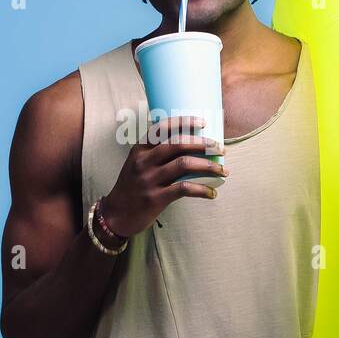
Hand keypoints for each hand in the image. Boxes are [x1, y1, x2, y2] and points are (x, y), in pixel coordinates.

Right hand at [101, 115, 227, 237]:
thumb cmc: (131, 188)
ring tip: (223, 170)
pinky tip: (212, 192)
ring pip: (184, 164)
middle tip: (220, 148)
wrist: (115, 216)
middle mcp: (143, 162)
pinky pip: (184, 188)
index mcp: (139, 150)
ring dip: (208, 166)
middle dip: (203, 144)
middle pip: (178, 144)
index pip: (162, 128)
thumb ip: (156, 154)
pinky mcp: (155, 198)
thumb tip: (189, 146)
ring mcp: (149, 180)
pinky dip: (202, 189)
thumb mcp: (137, 165)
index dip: (184, 122)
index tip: (203, 122)